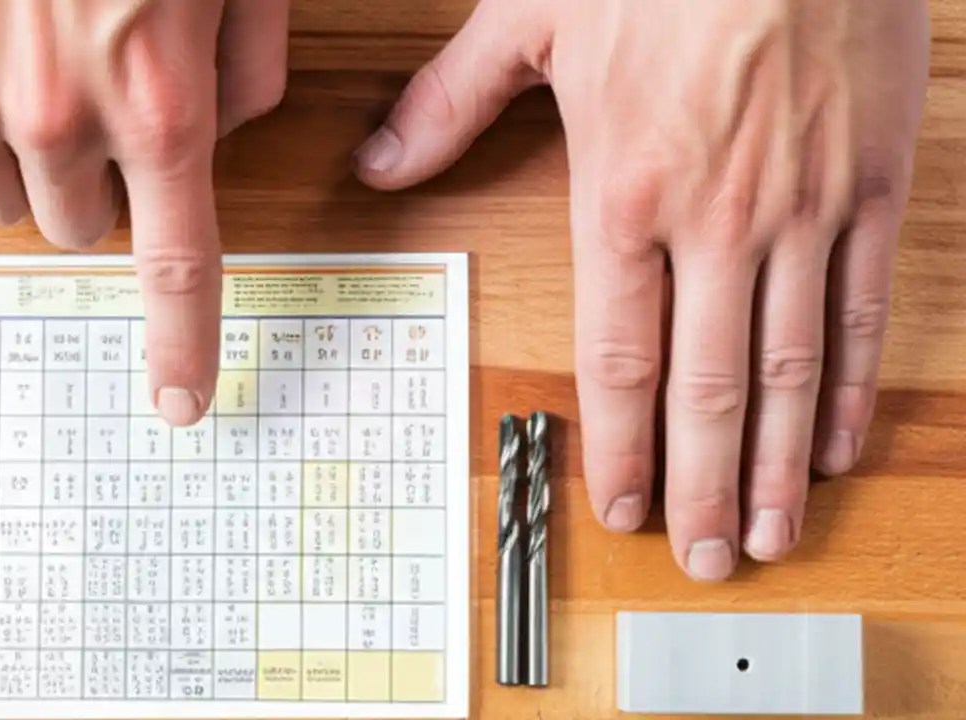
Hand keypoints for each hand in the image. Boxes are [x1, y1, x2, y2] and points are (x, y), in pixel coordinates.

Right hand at [0, 0, 289, 425]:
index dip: (182, 342)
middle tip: (105, 110)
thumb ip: (244, 80)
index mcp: (159, 103)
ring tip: (46, 75)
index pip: (178, 262)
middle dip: (102, 191)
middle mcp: (57, 117)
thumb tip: (214, 141)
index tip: (179, 403)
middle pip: (82, 233)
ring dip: (36, 164)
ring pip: (8, 203)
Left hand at [355, 1, 929, 579]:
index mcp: (624, 192)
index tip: (623, 506)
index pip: (617, 356)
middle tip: (701, 557)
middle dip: (704, 486)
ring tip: (771, 533)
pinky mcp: (869, 181)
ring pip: (789, 368)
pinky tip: (837, 441)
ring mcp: (801, 207)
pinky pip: (859, 303)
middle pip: (708, 389)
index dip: (621, 446)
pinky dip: (849, 383)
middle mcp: (716, 221)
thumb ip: (449, 104)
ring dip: (779, 464)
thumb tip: (378, 160)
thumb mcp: (526, 15)